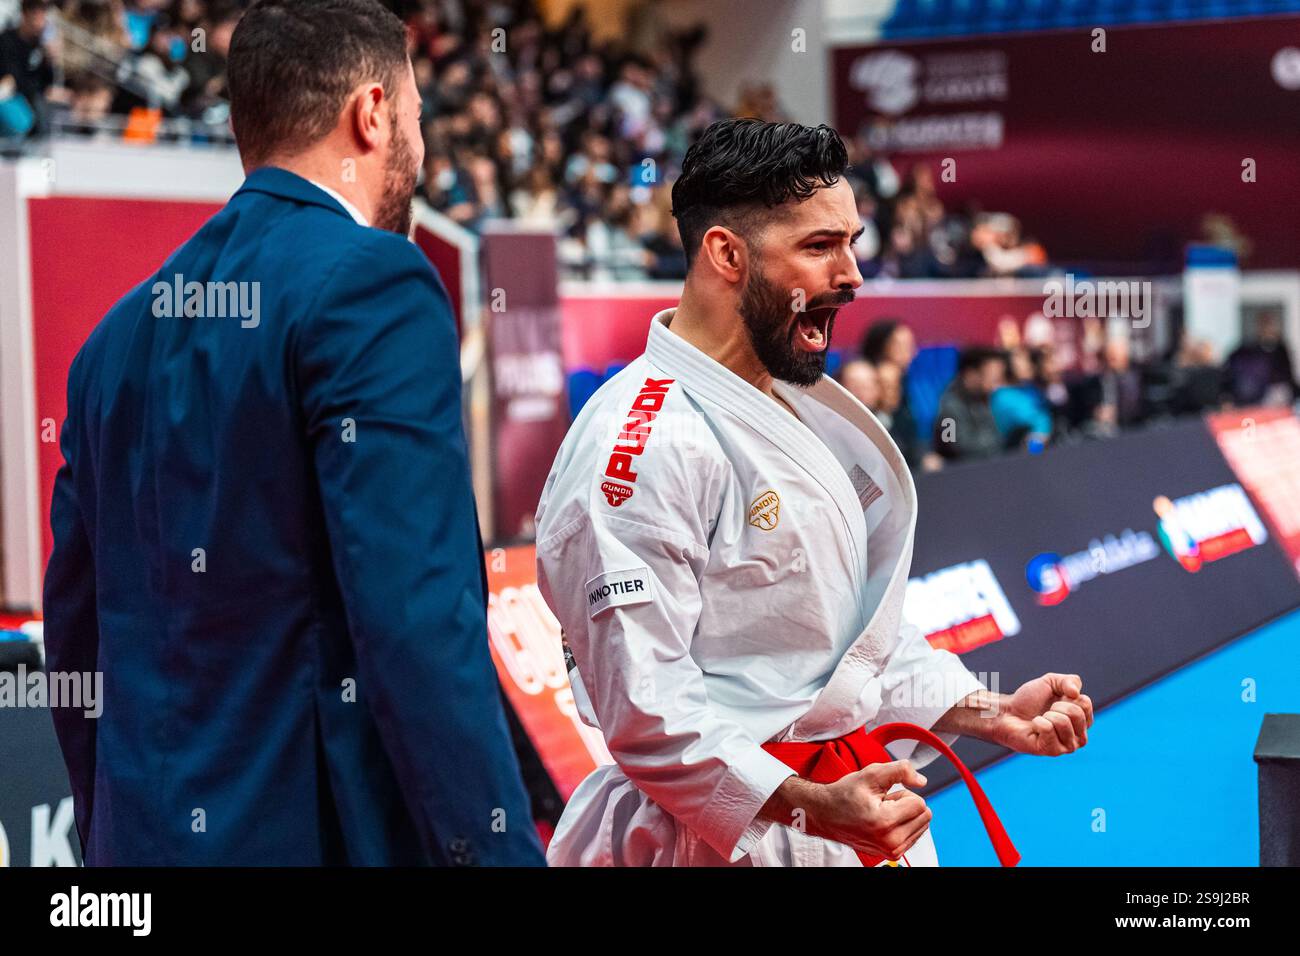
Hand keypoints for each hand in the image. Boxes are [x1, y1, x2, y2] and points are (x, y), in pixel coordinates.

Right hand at [777, 760, 931, 861]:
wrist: (826, 814)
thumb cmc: (844, 795)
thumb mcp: (871, 774)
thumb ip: (901, 770)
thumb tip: (921, 781)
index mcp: (885, 823)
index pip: (920, 804)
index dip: (903, 793)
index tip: (884, 796)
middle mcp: (891, 842)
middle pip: (924, 815)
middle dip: (906, 804)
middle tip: (882, 804)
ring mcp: (892, 851)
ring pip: (922, 825)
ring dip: (904, 815)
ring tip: (881, 812)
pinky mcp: (892, 855)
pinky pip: (914, 834)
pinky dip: (903, 825)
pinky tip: (883, 821)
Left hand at [991, 673, 1092, 755]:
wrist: (1008, 712)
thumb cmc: (1030, 700)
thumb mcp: (1051, 682)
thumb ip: (1070, 681)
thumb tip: (1076, 693)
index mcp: (1083, 721)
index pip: (1085, 703)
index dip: (1065, 695)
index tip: (1055, 700)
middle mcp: (1079, 737)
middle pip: (1076, 713)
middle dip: (1056, 706)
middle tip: (1045, 711)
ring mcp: (1067, 746)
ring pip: (1063, 722)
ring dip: (1047, 715)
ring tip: (1040, 719)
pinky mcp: (1052, 751)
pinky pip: (1048, 729)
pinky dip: (1038, 722)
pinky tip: (1034, 728)